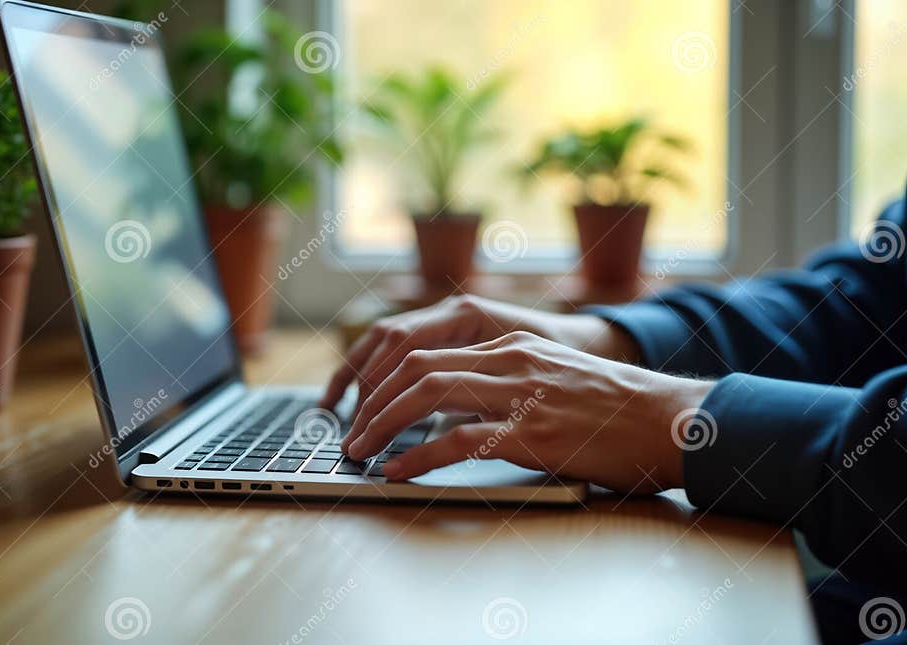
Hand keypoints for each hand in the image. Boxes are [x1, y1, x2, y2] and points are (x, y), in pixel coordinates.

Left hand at [341, 331, 713, 492]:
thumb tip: (463, 405)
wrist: (667, 418)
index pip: (427, 352)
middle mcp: (510, 360)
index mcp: (511, 345)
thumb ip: (510, 376)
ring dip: (383, 424)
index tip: (365, 406)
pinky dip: (418, 456)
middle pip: (417, 368)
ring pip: (428, 396)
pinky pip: (458, 441)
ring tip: (360, 450)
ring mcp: (520, 394)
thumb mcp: (555, 373)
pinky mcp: (532, 433)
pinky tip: (398, 469)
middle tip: (351, 431)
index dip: (385, 380)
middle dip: (373, 401)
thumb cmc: (613, 404)